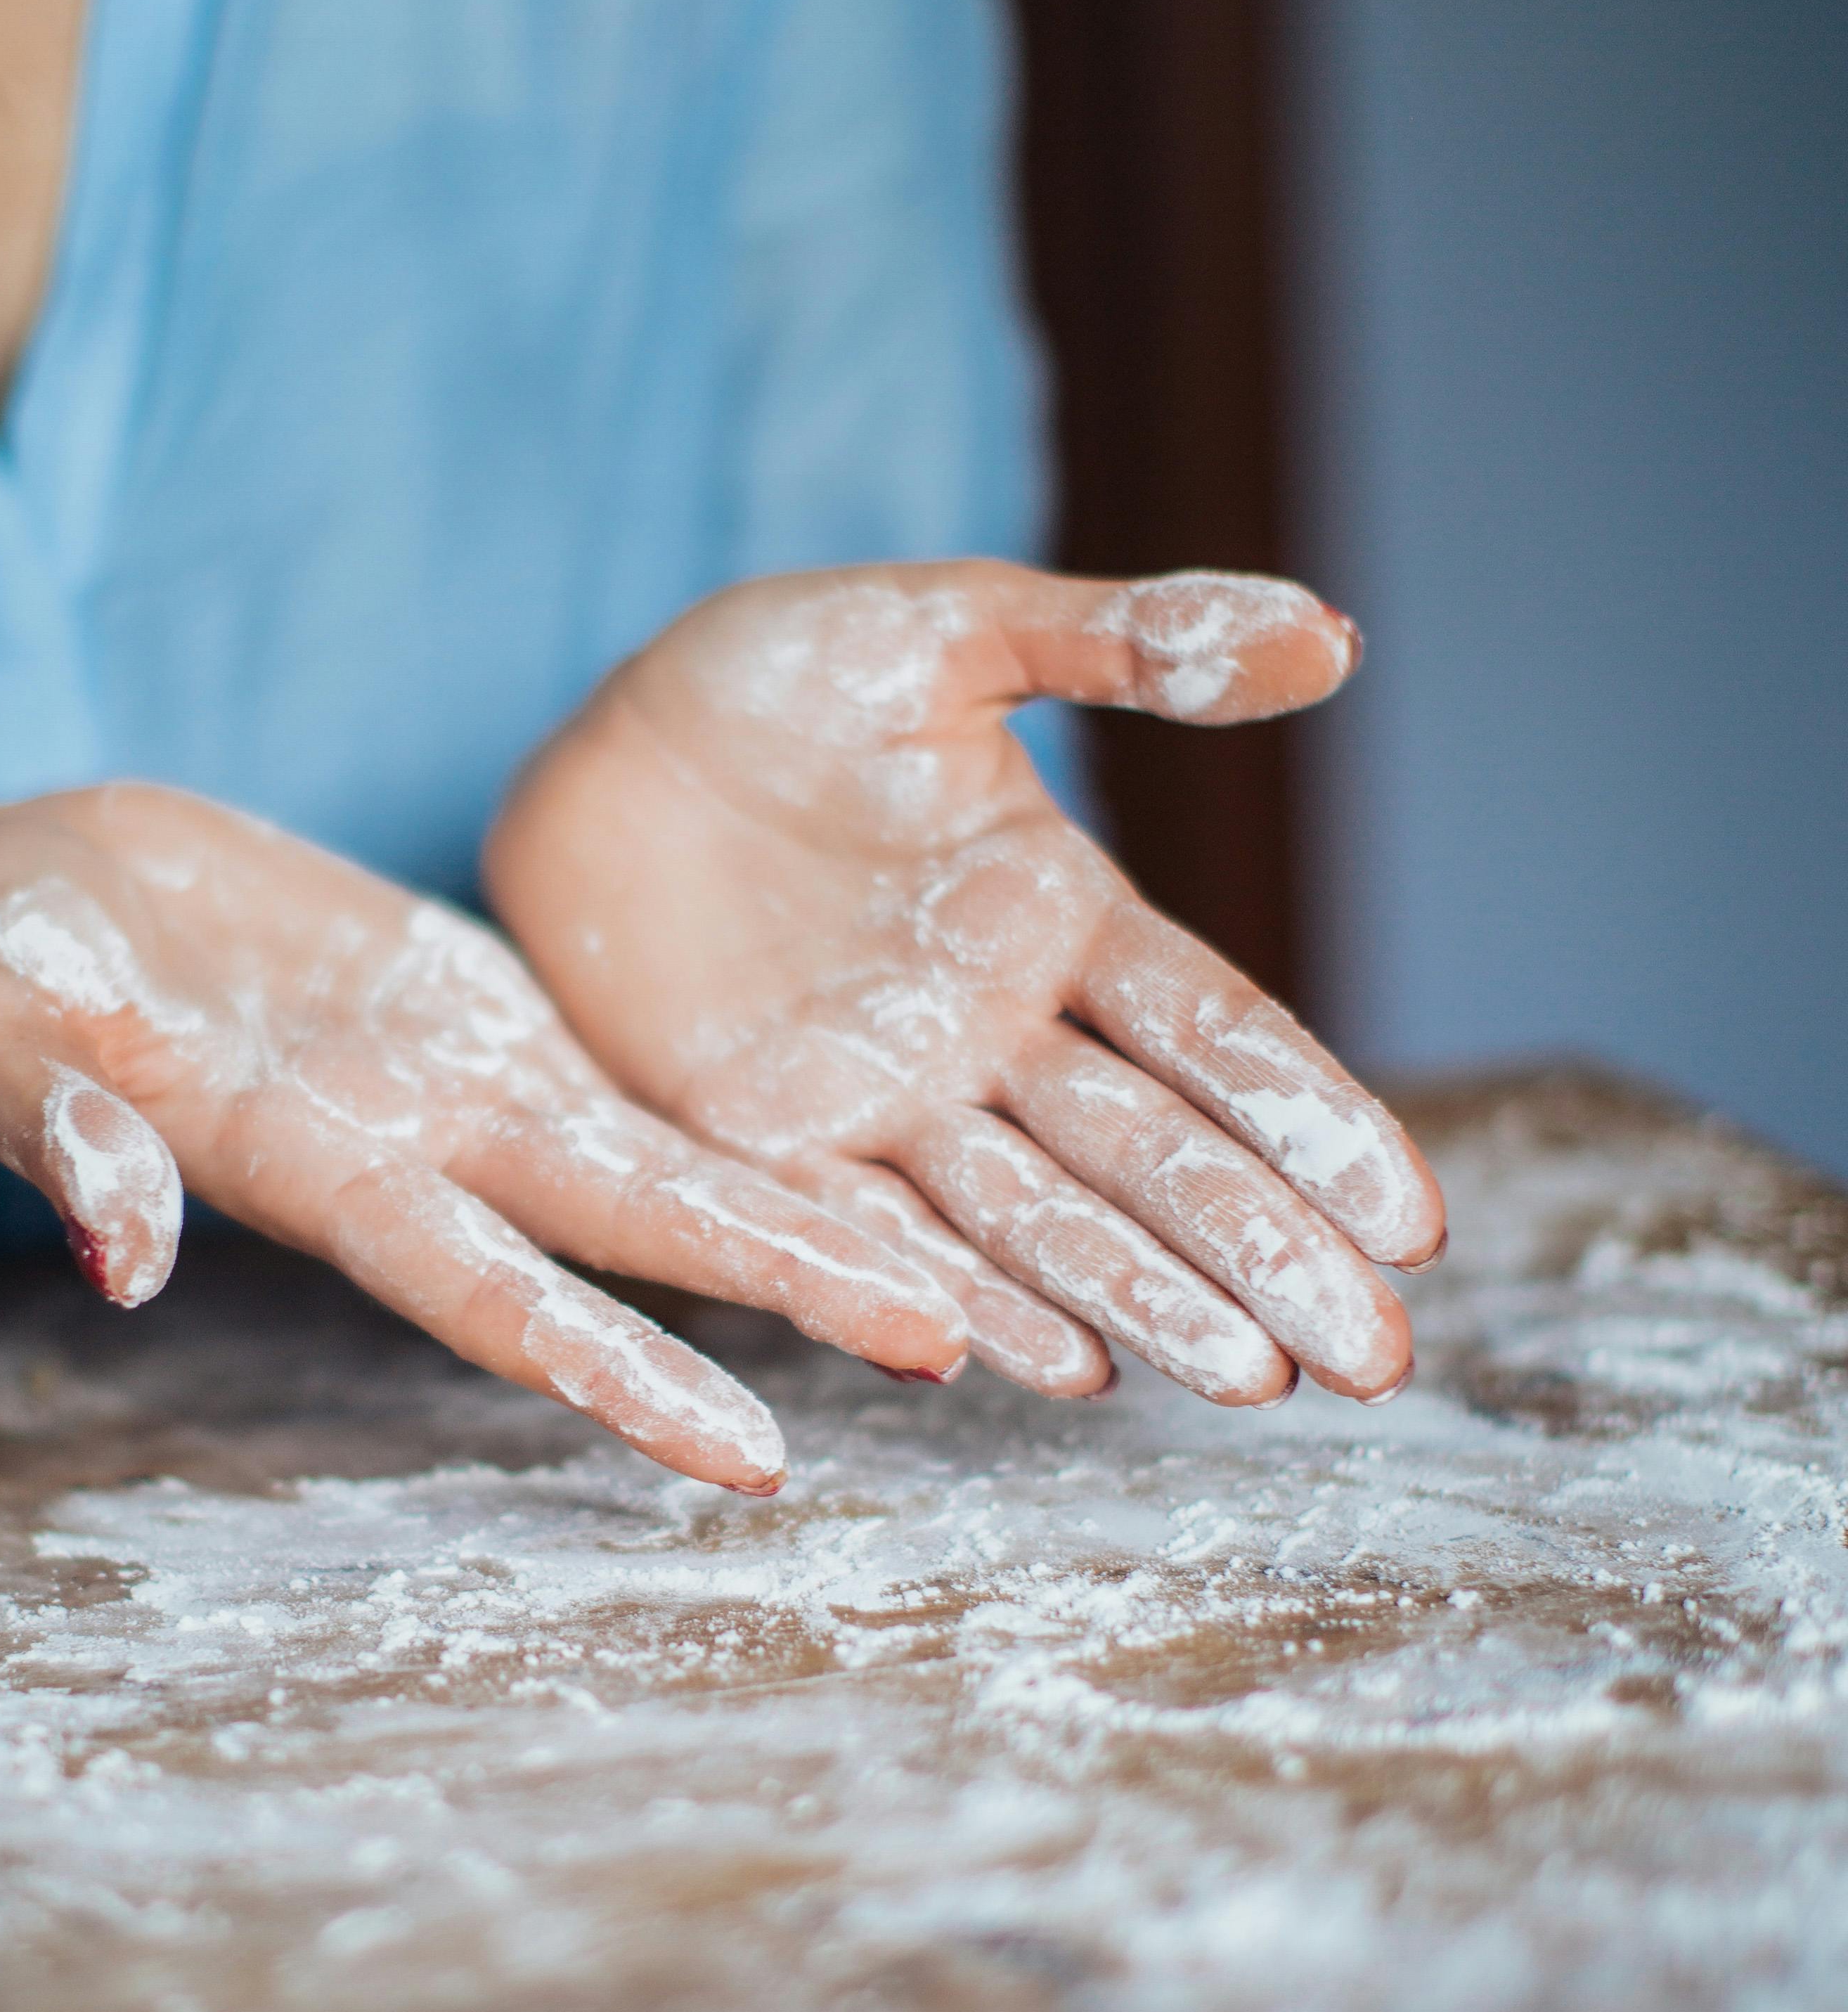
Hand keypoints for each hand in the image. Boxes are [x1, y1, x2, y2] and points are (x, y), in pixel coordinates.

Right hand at [0, 781, 982, 1490]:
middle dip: (788, 1293)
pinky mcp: (487, 1015)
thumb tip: (119, 1252)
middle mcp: (424, 1152)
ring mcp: (465, 1088)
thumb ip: (57, 1135)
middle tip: (960, 1347)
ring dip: (806, 1225)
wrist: (23, 896)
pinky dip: (755, 1126)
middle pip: (635, 1238)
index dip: (618, 1370)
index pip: (491, 1289)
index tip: (750, 1456)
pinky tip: (881, 1150)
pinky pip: (644, 1082)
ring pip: (666, 1167)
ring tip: (970, 1273)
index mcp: (313, 1171)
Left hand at [483, 564, 1445, 1407]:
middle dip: (1267, 1254)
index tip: (1412, 1220)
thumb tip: (1334, 637)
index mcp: (1061, 918)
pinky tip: (1069, 1371)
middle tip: (1378, 1361)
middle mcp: (997, 1035)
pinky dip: (967, 1305)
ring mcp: (889, 1105)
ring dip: (1147, 1300)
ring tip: (1254, 1380)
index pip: (1217, 1035)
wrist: (598, 747)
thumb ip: (1126, 646)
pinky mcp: (769, 1154)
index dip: (1313, 1122)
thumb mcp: (951, 631)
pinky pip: (878, 1241)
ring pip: (1043, 1222)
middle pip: (1157, 1158)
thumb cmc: (780, 675)